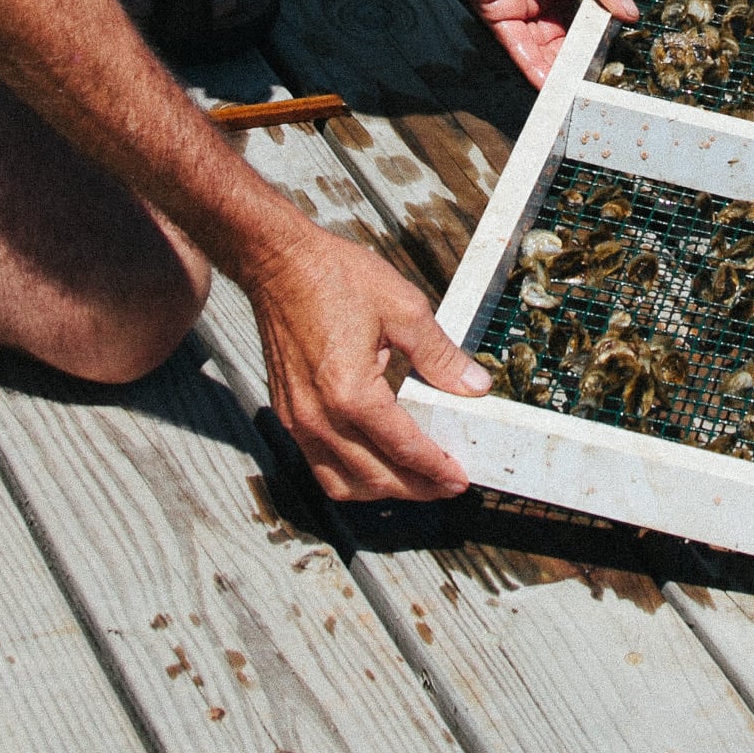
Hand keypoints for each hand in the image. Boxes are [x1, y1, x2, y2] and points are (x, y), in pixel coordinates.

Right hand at [245, 224, 489, 500]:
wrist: (279, 262)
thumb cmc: (335, 277)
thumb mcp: (403, 308)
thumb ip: (440, 356)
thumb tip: (475, 386)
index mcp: (351, 392)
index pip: (403, 449)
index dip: (437, 469)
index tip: (460, 479)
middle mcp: (319, 416)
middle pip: (374, 477)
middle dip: (416, 488)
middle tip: (446, 485)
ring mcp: (298, 419)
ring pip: (342, 482)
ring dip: (382, 490)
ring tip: (414, 481)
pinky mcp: (288, 413)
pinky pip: (319, 463)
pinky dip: (350, 475)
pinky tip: (374, 462)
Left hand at [444, 0, 638, 86]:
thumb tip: (630, 12)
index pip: (586, 18)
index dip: (599, 37)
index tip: (617, 55)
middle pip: (564, 38)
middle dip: (578, 60)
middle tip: (597, 81)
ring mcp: (519, 5)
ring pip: (542, 47)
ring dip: (557, 69)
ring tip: (576, 90)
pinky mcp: (496, 12)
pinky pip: (516, 45)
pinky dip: (531, 65)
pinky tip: (548, 82)